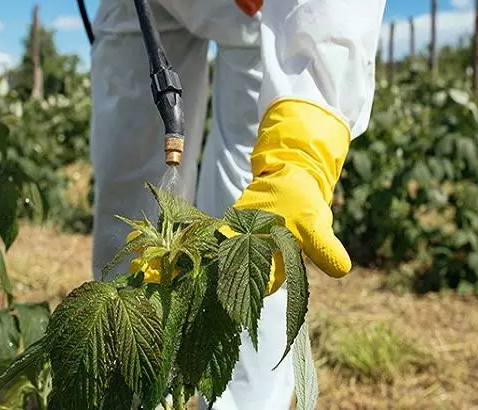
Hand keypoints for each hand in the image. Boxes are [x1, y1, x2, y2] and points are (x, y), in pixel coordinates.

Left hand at [129, 98, 351, 293]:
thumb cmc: (303, 200)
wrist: (291, 177)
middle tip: (146, 288)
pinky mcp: (218, 239)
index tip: (185, 299)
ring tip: (136, 272)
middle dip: (180, 287)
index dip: (215, 297)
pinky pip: (192, 245)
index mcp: (267, 272)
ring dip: (169, 269)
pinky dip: (172, 248)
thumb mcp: (314, 223)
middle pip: (210, 283)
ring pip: (197, 266)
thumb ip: (324, 247)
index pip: (242, 293)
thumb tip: (342, 270)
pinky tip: (144, 250)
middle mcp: (245, 269)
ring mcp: (230, 254)